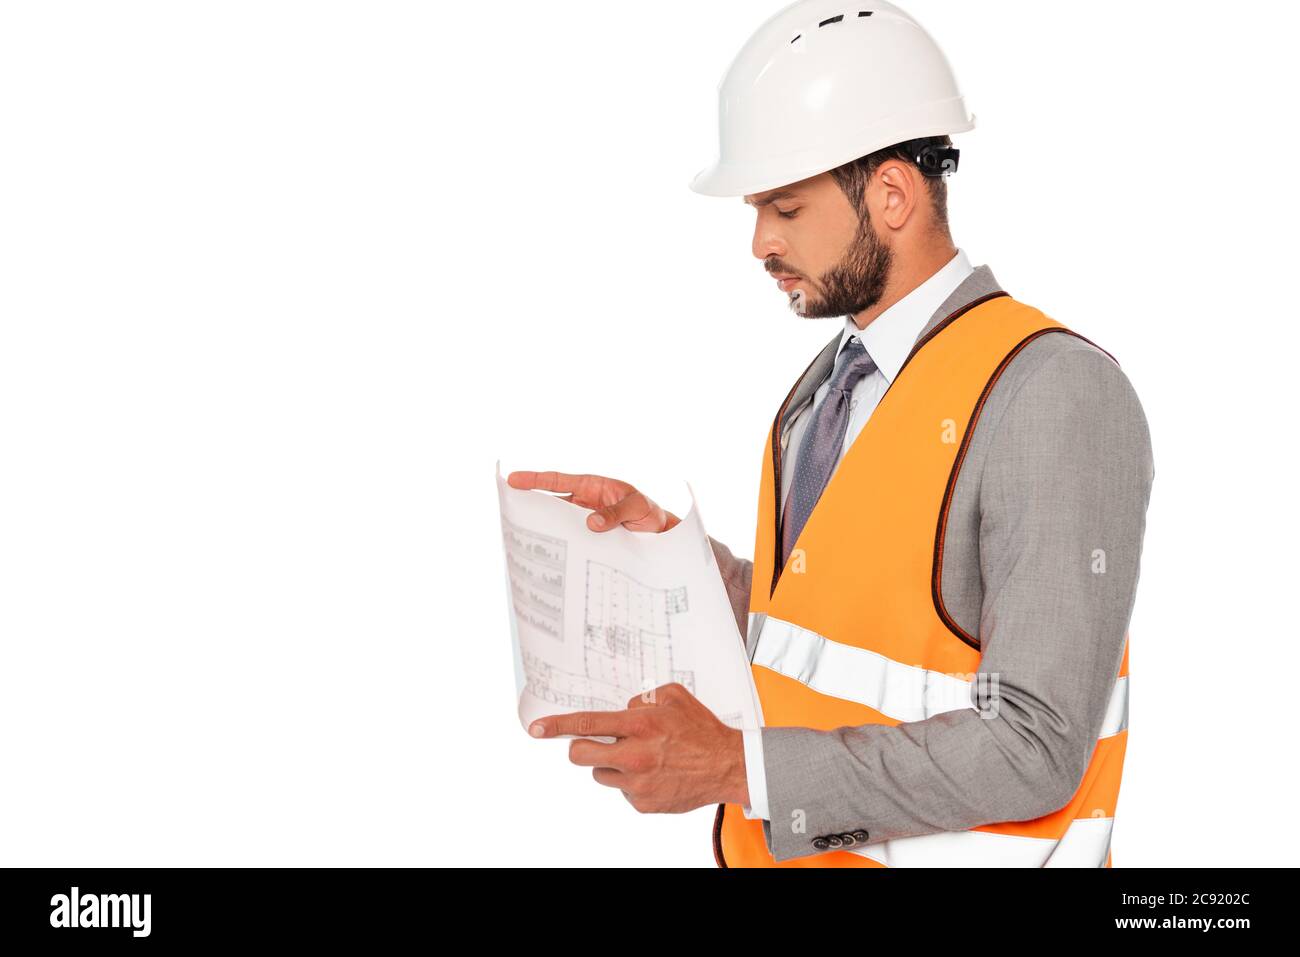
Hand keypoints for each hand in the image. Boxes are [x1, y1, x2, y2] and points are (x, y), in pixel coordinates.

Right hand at [507, 470, 680, 533]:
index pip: (558, 480)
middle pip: (551, 501)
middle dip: (530, 504)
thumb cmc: (650, 513)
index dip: (535, 480)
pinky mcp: (587, 536)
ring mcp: (584, 519)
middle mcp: (584, 501)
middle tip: (508, 510)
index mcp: (592, 486)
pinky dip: (559, 542)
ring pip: (557, 521)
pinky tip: (549, 553)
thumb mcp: (637, 507)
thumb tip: (591, 523)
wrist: (660, 533)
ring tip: (522, 535)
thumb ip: (615, 513)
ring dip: (543, 527)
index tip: (513, 480)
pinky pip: (569, 537)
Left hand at [528, 683, 749, 812]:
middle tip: (594, 745)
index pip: (587, 725)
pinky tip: (654, 773)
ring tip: (639, 758)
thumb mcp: (674, 697)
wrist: (728, 766)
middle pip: (582, 756)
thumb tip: (625, 709)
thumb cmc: (701, 730)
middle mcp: (634, 755)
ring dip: (611, 766)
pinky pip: (623, 791)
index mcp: (639, 725)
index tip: (537, 729)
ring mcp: (637, 783)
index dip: (556, 726)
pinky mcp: (643, 803)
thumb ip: (644, 698)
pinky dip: (632, 782)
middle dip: (581, 749)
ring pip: (601, 774)